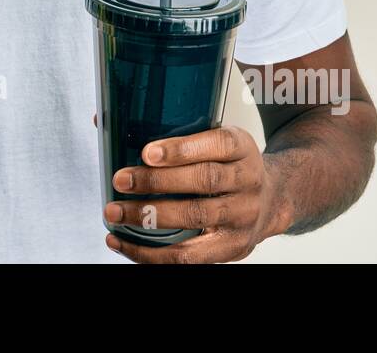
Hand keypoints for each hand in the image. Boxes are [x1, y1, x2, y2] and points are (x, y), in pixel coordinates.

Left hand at [100, 124, 283, 262]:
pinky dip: (152, 253)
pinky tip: (123, 243)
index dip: (181, 149)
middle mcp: (248, 180)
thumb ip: (171, 130)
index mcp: (241, 146)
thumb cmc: (228, 164)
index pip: (217, 144)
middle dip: (157, 182)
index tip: (146, 151)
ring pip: (196, 218)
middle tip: (120, 180)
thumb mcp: (214, 139)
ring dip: (151, 217)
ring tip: (115, 213)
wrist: (272, 199)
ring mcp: (243, 216)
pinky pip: (190, 256)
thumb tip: (103, 119)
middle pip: (204, 182)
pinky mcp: (232, 247)